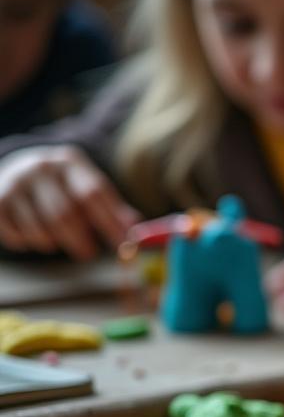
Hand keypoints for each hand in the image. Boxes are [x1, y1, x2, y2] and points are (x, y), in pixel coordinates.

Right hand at [0, 146, 140, 259]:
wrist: (14, 171)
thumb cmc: (63, 187)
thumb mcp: (88, 187)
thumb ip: (113, 209)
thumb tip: (135, 231)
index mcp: (71, 162)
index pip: (94, 194)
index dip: (110, 223)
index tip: (123, 246)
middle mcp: (41, 167)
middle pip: (64, 214)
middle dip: (80, 241)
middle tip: (88, 254)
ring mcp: (16, 183)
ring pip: (40, 230)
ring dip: (53, 244)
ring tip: (58, 242)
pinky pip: (17, 236)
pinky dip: (29, 244)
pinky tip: (34, 237)